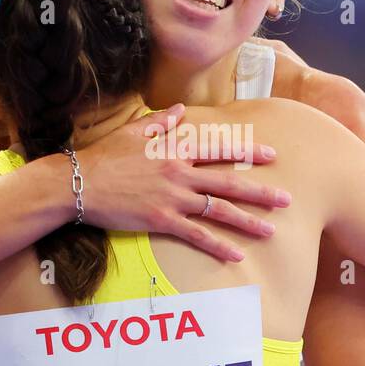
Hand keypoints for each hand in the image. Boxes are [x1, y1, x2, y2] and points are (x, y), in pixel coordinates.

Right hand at [76, 104, 290, 261]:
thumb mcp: (133, 131)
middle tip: (287, 199)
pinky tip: (236, 255)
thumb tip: (180, 111)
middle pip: (229, 183)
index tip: (271, 156)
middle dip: (260, 191)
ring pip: (219, 210)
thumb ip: (161, 123)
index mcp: (175, 148)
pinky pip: (196, 234)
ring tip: (270, 229)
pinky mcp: (161, 220)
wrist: (77, 183)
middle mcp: (180, 172)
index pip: (219, 149)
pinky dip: (218, 245)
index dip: (247, 153)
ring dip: (247, 221)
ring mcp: (172, 197)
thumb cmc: (103, 156)